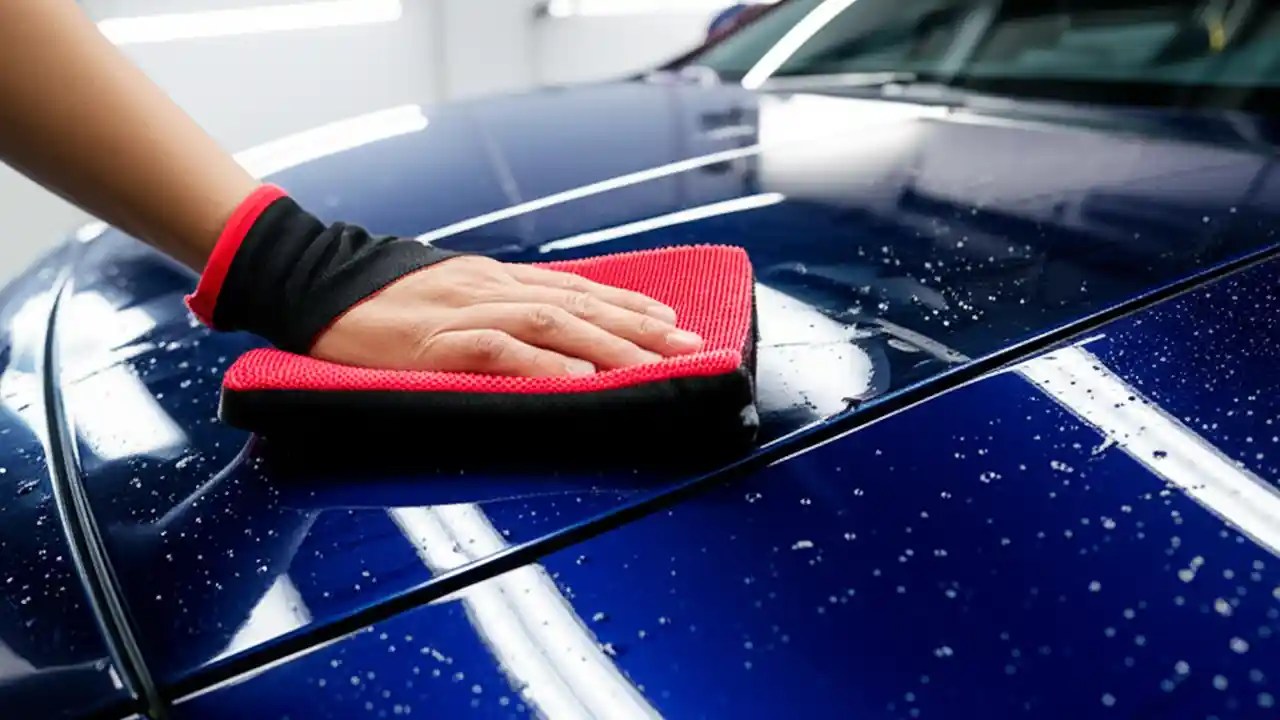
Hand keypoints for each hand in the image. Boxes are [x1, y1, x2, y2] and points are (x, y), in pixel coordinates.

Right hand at [310, 255, 703, 375]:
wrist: (313, 281)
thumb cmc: (380, 297)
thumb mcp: (448, 291)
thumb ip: (493, 308)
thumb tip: (541, 333)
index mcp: (494, 279)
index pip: (576, 288)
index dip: (628, 305)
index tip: (672, 321)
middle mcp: (490, 288)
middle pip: (579, 303)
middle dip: (638, 327)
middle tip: (688, 345)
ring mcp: (464, 311)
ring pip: (552, 322)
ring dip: (609, 345)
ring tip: (653, 366)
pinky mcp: (434, 341)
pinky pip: (498, 350)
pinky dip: (544, 366)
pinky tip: (579, 382)